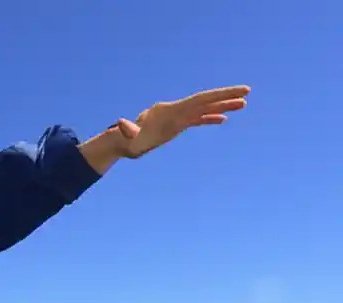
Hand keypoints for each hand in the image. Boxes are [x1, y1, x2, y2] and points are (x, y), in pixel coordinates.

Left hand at [113, 85, 249, 158]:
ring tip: (243, 104)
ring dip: (222, 106)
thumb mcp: (128, 137)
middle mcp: (175, 110)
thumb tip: (123, 125)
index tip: (237, 91)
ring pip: (203, 109)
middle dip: (225, 97)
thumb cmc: (125, 142)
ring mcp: (176, 117)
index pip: (199, 99)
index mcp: (170, 110)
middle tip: (248, 92)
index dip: (218, 95)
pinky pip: (196, 119)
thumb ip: (129, 130)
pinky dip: (209, 118)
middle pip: (205, 101)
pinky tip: (222, 119)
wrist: (120, 144)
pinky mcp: (175, 125)